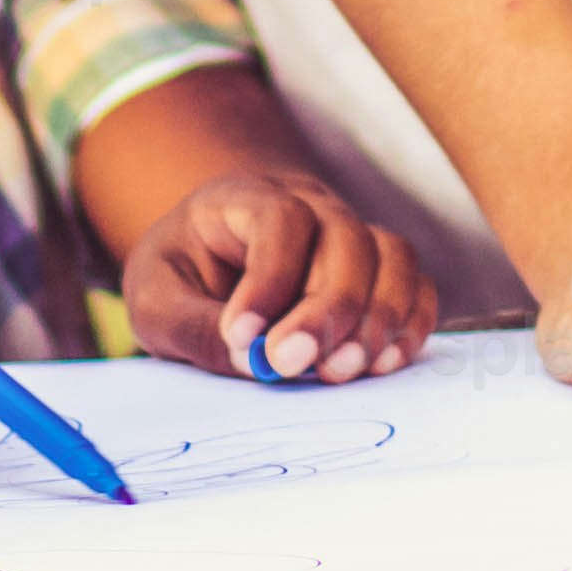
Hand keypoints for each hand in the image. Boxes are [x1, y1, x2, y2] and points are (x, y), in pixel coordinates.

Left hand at [119, 165, 434, 384]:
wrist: (207, 258)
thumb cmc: (180, 278)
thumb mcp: (156, 302)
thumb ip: (195, 330)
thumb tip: (251, 361)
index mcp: (243, 199)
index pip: (278, 217)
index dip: (269, 277)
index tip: (243, 338)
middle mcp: (309, 204)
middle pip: (346, 236)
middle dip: (327, 308)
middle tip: (295, 365)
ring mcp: (349, 233)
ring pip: (392, 256)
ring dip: (377, 317)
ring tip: (340, 372)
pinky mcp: (376, 271)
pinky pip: (415, 285)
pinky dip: (410, 325)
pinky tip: (380, 364)